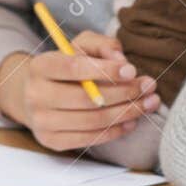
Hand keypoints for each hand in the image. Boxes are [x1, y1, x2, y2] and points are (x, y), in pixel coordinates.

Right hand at [0, 30, 160, 152]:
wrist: (36, 94)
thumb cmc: (65, 67)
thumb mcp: (80, 47)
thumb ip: (101, 44)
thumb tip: (120, 58)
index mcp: (40, 66)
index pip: (74, 68)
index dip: (106, 70)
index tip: (132, 70)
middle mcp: (36, 95)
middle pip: (87, 98)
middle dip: (125, 93)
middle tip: (149, 86)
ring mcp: (42, 122)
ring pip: (93, 120)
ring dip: (127, 112)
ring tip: (149, 103)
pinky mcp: (52, 141)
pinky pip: (90, 138)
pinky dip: (115, 130)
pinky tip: (131, 120)